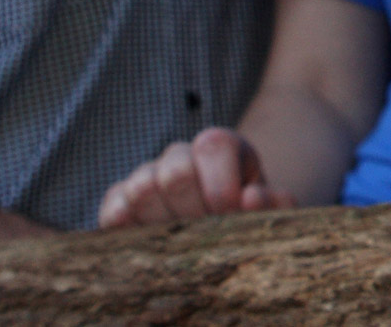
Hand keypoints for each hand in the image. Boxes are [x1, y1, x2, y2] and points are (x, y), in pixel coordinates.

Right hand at [98, 127, 296, 228]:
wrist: (221, 237)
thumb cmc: (250, 220)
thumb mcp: (273, 209)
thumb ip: (277, 203)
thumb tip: (251, 198)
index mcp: (219, 147)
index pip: (212, 146)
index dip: (222, 186)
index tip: (231, 214)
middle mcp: (179, 156)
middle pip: (176, 172)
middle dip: (195, 211)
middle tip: (207, 235)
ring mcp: (145, 176)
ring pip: (142, 188)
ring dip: (165, 223)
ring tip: (183, 243)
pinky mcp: (118, 202)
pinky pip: (113, 209)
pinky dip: (128, 229)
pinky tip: (151, 245)